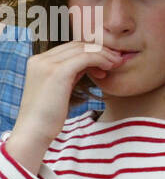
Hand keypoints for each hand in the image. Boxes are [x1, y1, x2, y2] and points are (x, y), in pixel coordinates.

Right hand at [6, 41, 122, 172]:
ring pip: (83, 49)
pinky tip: (109, 68)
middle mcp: (40, 59)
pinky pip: (86, 58)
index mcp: (37, 61)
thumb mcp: (59, 87)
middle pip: (78, 45)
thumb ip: (71, 73)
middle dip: (100, 50)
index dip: (91, 50)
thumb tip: (91, 64)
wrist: (33, 133)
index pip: (70, 47)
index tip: (107, 59)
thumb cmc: (48, 116)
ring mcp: (47, 64)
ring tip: (116, 63)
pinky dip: (100, 60)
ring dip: (103, 54)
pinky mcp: (57, 71)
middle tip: (116, 59)